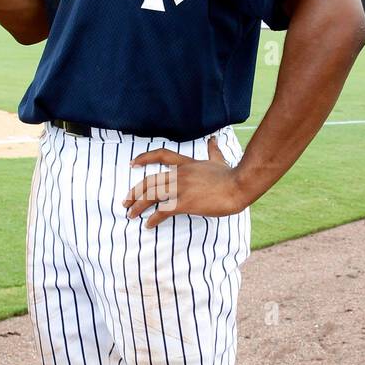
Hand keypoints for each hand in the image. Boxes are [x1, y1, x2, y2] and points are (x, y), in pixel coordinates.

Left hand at [122, 136, 246, 227]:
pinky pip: (163, 211)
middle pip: (150, 181)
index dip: (144, 158)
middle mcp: (179, 175)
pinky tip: (148, 225)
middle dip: (135, 192)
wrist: (238, 185)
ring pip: (152, 196)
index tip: (132, 163)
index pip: (161, 155)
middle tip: (125, 202)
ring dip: (138, 206)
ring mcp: (181, 188)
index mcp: (186, 164)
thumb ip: (213, 150)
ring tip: (131, 215)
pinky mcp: (185, 202)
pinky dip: (153, 218)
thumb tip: (213, 139)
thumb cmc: (230, 175)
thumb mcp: (218, 160)